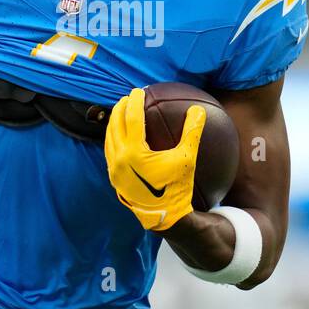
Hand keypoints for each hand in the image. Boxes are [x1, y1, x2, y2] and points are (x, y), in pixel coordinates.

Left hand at [104, 87, 205, 230]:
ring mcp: (114, 169)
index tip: (139, 90)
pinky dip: (114, 137)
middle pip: (115, 124)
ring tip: (122, 112)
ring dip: (115, 122)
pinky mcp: (114, 177)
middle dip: (121, 108)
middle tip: (128, 97)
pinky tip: (121, 135)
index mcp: (134, 152)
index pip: (132, 118)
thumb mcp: (187, 159)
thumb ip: (192, 132)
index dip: (135, 101)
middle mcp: (120, 159)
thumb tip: (199, 109)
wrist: (163, 218)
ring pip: (109, 137)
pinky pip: (109, 151)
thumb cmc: (177, 188)